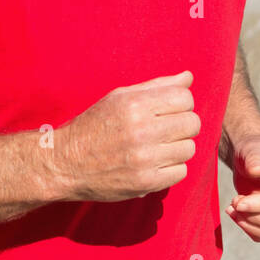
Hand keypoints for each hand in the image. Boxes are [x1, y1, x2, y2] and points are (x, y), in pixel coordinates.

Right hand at [57, 71, 199, 201]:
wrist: (66, 163)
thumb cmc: (94, 125)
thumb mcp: (119, 98)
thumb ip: (156, 86)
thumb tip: (189, 77)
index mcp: (134, 105)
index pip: (185, 98)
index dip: (181, 103)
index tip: (169, 110)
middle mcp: (141, 130)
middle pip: (192, 123)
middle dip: (183, 125)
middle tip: (166, 129)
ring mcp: (145, 158)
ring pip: (189, 148)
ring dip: (177, 148)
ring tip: (157, 147)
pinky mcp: (146, 182)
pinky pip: (181, 172)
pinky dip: (171, 168)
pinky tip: (154, 164)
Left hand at [226, 136, 259, 241]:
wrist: (252, 162)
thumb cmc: (255, 153)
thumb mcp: (252, 150)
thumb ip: (254, 158)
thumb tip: (256, 170)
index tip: (236, 202)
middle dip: (253, 216)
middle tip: (233, 203)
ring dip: (249, 224)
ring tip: (232, 208)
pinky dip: (249, 229)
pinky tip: (236, 215)